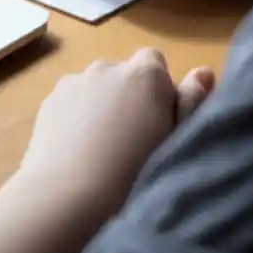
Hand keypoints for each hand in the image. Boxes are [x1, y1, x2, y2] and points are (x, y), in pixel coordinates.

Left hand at [12, 50, 214, 209]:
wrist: (70, 191)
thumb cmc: (137, 169)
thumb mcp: (176, 137)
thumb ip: (191, 102)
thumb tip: (204, 71)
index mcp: (144, 74)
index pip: (154, 61)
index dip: (158, 88)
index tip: (158, 120)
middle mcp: (107, 67)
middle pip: (122, 73)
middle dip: (128, 95)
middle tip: (130, 138)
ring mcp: (73, 81)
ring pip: (93, 87)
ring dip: (100, 105)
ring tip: (101, 147)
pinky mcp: (48, 100)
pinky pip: (70, 101)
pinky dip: (74, 116)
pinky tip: (76, 148)